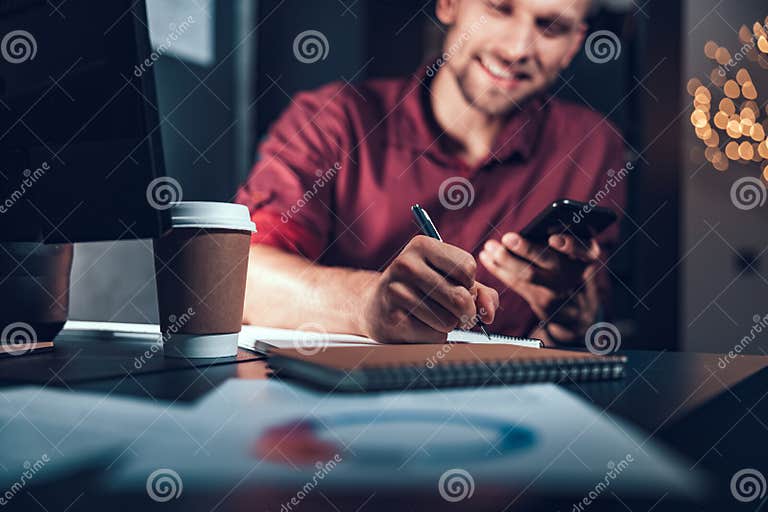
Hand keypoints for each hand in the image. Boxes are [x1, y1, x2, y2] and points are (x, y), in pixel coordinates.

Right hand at [362, 235, 498, 342]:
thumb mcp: (450, 279)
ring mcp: (396, 292)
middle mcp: (406, 264)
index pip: (468, 267)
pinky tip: (419, 325)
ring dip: (449, 325)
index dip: (469, 283)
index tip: (455, 284)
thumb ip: (480, 292)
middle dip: (466, 311)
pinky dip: (434, 335)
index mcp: (422, 245)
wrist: (376, 307)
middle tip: (454, 310)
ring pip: (450, 320)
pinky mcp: (392, 319)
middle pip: (461, 297)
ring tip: (432, 316)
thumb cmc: (422, 290)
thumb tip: (488, 313)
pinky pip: (434, 335)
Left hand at [479, 232, 600, 343]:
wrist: (576, 311)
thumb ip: (563, 242)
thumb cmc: (572, 270)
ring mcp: (556, 291)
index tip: (553, 239)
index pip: (586, 251)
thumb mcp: (578, 257)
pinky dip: (499, 269)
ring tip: (490, 247)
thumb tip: (533, 226)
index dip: (570, 245)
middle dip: (527, 249)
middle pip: (550, 262)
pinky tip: (486, 257)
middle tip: (508, 238)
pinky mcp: (539, 302)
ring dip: (505, 259)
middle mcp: (573, 275)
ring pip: (528, 275)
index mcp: (586, 259)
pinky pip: (516, 283)